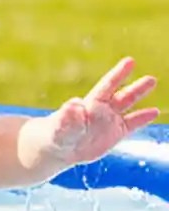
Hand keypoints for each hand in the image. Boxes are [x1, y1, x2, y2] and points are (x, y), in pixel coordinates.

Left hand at [37, 57, 158, 165]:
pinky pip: (132, 124)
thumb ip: (68, 117)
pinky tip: (154, 111)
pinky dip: (142, 118)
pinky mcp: (115, 133)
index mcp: (90, 104)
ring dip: (140, 95)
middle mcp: (102, 109)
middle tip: (151, 78)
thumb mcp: (60, 128)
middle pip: (122, 95)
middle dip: (136, 87)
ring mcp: (110, 120)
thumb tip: (73, 104)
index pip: (107, 86)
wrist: (59, 149)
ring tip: (152, 82)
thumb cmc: (55, 135)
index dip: (118, 74)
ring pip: (128, 105)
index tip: (130, 61)